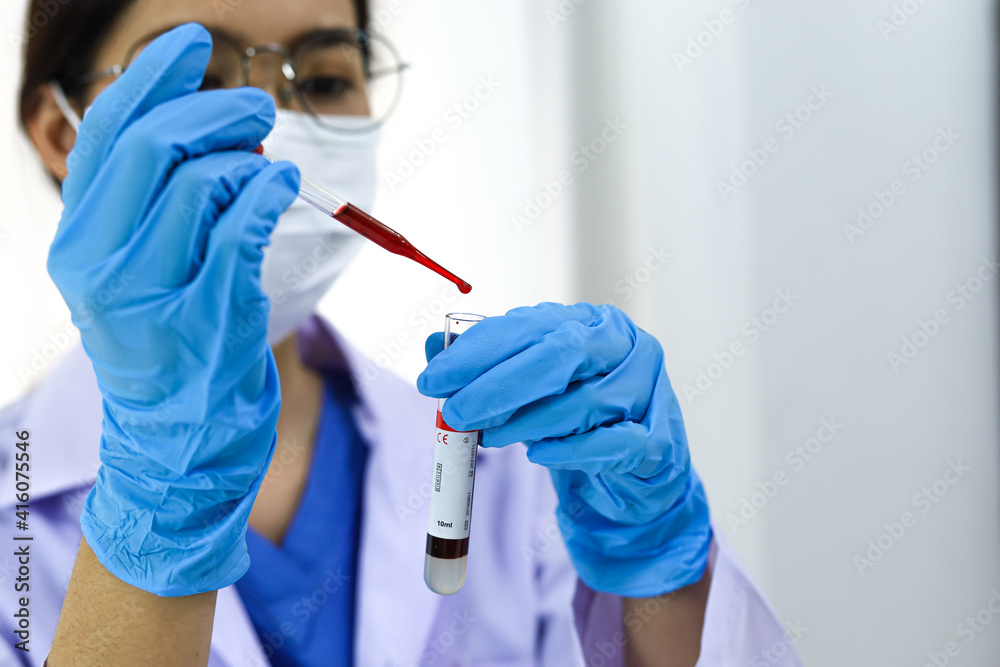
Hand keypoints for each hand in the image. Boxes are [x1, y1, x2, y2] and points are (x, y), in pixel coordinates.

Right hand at [47, 24, 299, 595]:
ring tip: (271, 169)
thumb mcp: (135, 272)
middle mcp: (98, 262)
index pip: (108, 131)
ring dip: (252, 158)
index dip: (156, 75)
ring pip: (203, 180)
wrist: (175, 439)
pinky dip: (271, 191)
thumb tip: (204, 118)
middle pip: (154, 144)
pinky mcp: (205, 315)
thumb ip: (153, 201)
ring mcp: (150, 292)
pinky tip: (284, 187)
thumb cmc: (166, 344)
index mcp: (77, 241)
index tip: (196, 41)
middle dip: (217, 109)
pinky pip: (244, 225)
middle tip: (258, 108)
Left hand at [417, 302, 711, 596]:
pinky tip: (537, 455)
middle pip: (558, 355)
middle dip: (496, 386)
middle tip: (455, 413)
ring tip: (489, 438)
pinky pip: (610, 443)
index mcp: (587, 322)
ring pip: (583, 402)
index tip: (433, 379)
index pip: (527, 326)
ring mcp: (647, 388)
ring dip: (526, 423)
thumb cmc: (580, 415)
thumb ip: (488, 365)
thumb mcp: (532, 385)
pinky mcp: (658, 438)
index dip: (475, 352)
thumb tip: (433, 348)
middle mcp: (622, 345)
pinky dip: (567, 450)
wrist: (640, 465)